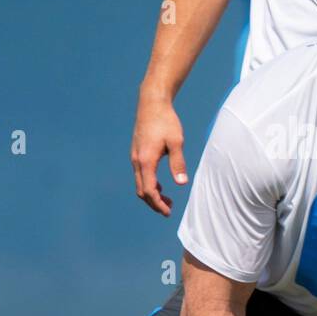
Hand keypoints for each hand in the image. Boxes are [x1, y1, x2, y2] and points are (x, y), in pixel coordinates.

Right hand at [131, 96, 186, 214]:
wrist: (152, 103)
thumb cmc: (166, 121)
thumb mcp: (176, 141)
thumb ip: (178, 163)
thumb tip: (182, 183)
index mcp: (146, 161)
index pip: (149, 190)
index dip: (158, 204)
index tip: (168, 212)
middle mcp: (137, 161)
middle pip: (141, 191)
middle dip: (154, 203)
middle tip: (169, 210)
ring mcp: (135, 157)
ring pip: (139, 183)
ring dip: (152, 194)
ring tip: (167, 199)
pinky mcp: (137, 153)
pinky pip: (140, 175)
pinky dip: (149, 184)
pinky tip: (161, 184)